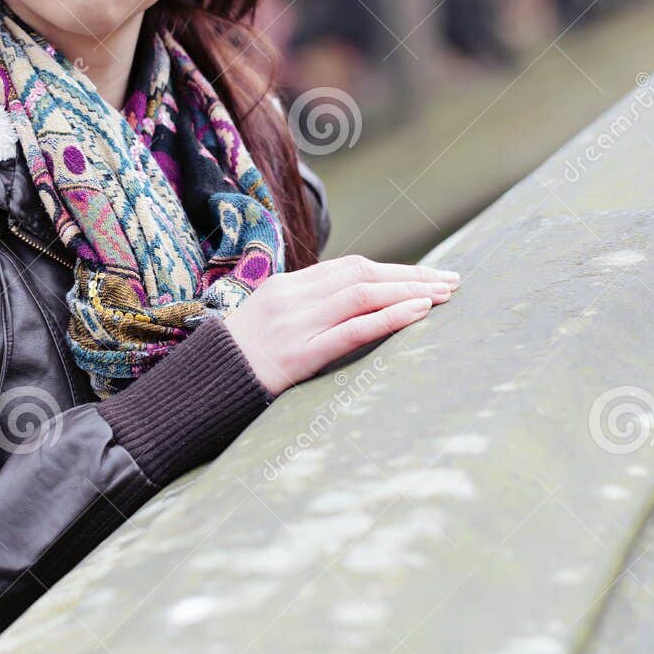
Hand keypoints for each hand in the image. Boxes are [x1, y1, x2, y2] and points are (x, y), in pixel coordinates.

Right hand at [221, 254, 460, 396]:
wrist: (203, 386)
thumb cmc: (237, 361)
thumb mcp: (268, 323)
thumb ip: (304, 310)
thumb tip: (348, 307)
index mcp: (286, 286)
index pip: (350, 266)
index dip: (393, 269)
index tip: (426, 275)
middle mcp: (293, 297)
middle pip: (363, 273)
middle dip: (411, 275)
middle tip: (450, 279)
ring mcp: (297, 323)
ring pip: (364, 294)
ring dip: (410, 290)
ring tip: (444, 294)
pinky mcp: (301, 354)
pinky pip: (354, 329)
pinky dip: (390, 316)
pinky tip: (419, 312)